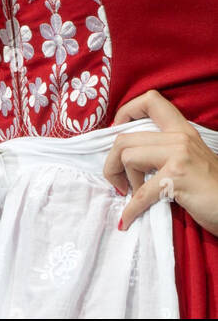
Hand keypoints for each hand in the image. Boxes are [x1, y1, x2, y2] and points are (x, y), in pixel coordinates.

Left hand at [104, 89, 217, 235]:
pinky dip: (131, 209)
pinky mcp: (177, 178)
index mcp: (182, 130)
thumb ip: (161, 151)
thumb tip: (122, 156)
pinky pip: (141, 193)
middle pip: (125, 139)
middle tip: (118, 182)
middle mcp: (180, 138)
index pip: (151, 101)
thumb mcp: (188, 159)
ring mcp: (180, 156)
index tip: (117, 131)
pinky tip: (128, 219)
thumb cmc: (210, 188)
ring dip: (124, 181)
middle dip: (111, 163)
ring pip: (127, 157)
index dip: (126, 112)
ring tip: (134, 194)